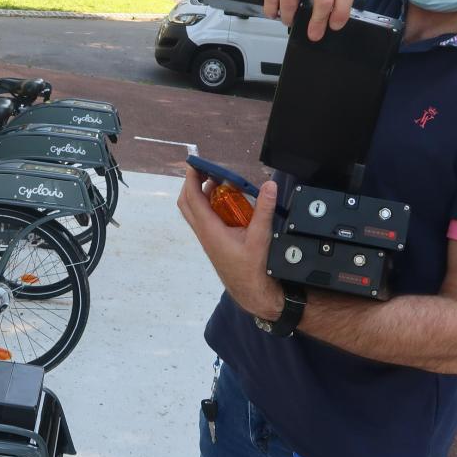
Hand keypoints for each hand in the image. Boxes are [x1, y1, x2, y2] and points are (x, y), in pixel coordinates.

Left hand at [178, 168, 283, 319]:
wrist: (252, 292)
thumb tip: (269, 186)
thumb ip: (264, 209)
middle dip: (193, 183)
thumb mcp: (261, 237)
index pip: (193, 198)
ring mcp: (207, 238)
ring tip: (220, 182)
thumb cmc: (254, 270)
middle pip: (187, 203)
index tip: (195, 163)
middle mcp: (204, 233)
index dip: (192, 179)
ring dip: (202, 194)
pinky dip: (210, 205)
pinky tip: (228, 202)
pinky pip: (205, 218)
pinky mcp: (213, 241)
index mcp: (210, 230)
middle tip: (206, 170)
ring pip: (194, 211)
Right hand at [252, 0, 354, 40]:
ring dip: (289, 17)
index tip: (335, 25)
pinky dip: (273, 10)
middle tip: (314, 33)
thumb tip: (334, 12)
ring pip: (292, 3)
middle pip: (324, 0)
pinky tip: (275, 11)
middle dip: (318, 23)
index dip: (342, 13)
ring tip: (288, 19)